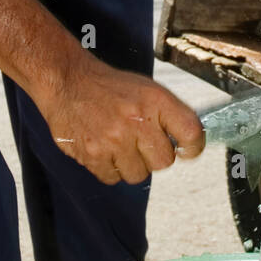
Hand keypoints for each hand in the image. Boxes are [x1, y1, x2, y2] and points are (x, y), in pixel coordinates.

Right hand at [36, 58, 203, 185]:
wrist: (68, 81)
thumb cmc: (111, 88)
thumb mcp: (147, 89)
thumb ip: (170, 115)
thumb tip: (190, 145)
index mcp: (156, 100)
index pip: (191, 133)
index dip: (193, 147)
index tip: (187, 150)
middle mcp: (137, 120)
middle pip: (164, 162)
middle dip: (154, 155)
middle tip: (140, 141)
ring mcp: (114, 139)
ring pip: (138, 174)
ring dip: (131, 164)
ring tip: (119, 143)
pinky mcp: (92, 154)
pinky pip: (113, 178)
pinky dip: (110, 168)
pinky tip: (103, 148)